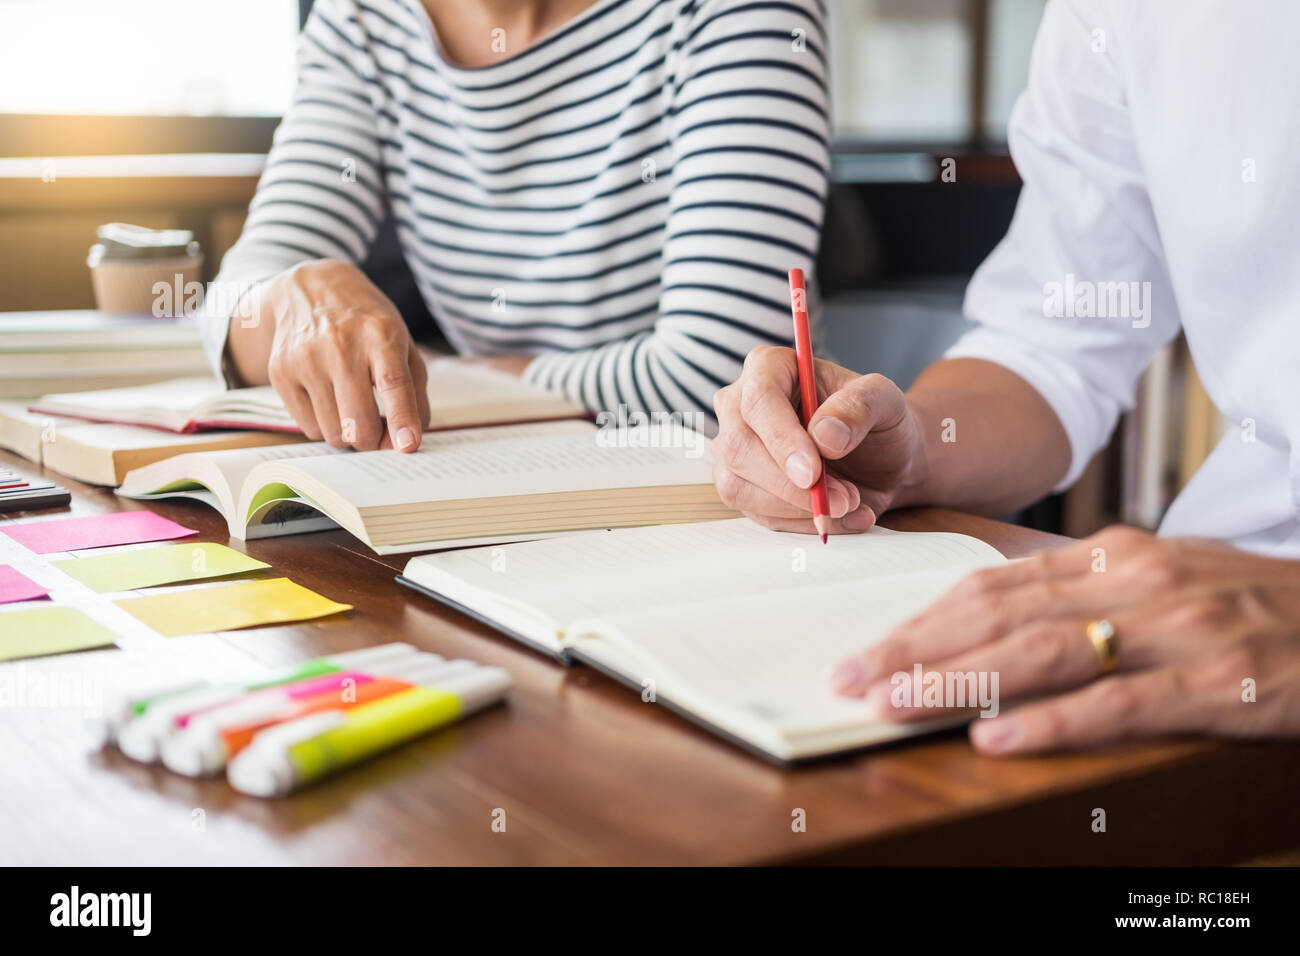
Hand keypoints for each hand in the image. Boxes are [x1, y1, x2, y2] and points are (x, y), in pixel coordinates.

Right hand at [262, 260, 429, 450]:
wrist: (310, 290)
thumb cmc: (366, 323)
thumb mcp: (402, 343)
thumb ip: (413, 392)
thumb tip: (408, 440)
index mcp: (379, 335)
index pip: (392, 385)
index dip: (402, 420)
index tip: (407, 446)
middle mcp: (339, 346)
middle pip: (358, 423)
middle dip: (374, 441)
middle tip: (378, 432)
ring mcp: (305, 359)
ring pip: (333, 433)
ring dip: (349, 434)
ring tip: (352, 408)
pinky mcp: (280, 372)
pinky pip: (308, 427)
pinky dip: (325, 425)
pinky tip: (329, 400)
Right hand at [711, 346, 925, 533]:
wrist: (881, 460)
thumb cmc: (877, 421)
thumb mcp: (885, 401)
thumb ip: (859, 407)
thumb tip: (824, 435)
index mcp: (769, 368)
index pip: (759, 400)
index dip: (781, 439)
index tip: (812, 472)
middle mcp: (739, 405)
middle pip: (739, 448)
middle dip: (792, 485)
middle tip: (845, 498)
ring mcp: (733, 448)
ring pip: (739, 486)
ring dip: (798, 508)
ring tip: (849, 503)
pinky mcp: (739, 485)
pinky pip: (758, 514)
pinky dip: (801, 523)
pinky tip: (836, 515)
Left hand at [830, 526, 1299, 753]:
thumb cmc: (1247, 601)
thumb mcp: (1159, 577)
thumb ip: (1078, 591)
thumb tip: (988, 616)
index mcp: (1111, 555)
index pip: (991, 585)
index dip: (921, 618)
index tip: (866, 648)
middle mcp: (1132, 581)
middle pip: (999, 614)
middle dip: (916, 648)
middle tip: (851, 678)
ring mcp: (1174, 631)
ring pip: (1044, 651)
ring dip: (959, 679)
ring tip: (896, 703)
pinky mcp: (1218, 683)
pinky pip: (1120, 703)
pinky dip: (1052, 723)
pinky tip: (997, 738)